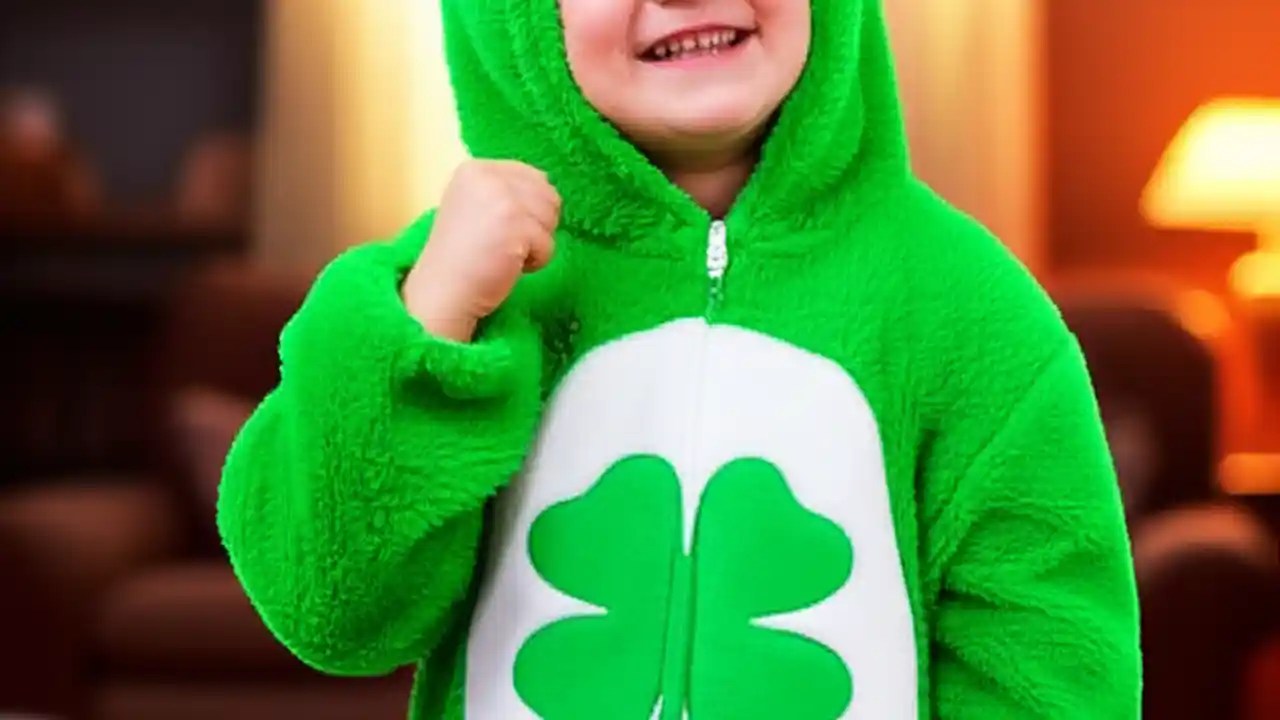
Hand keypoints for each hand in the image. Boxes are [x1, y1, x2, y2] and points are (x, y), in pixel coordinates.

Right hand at [402, 160, 558, 341]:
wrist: (442, 290)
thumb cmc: (462, 256)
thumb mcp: (475, 206)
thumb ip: (505, 191)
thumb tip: (547, 186)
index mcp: (475, 169)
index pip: (533, 176)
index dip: (529, 208)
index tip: (501, 228)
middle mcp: (488, 177)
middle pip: (548, 195)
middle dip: (535, 225)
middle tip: (504, 243)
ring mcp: (503, 198)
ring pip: (551, 218)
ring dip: (536, 243)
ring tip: (505, 253)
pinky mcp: (517, 224)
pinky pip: (548, 244)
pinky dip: (535, 263)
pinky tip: (508, 266)